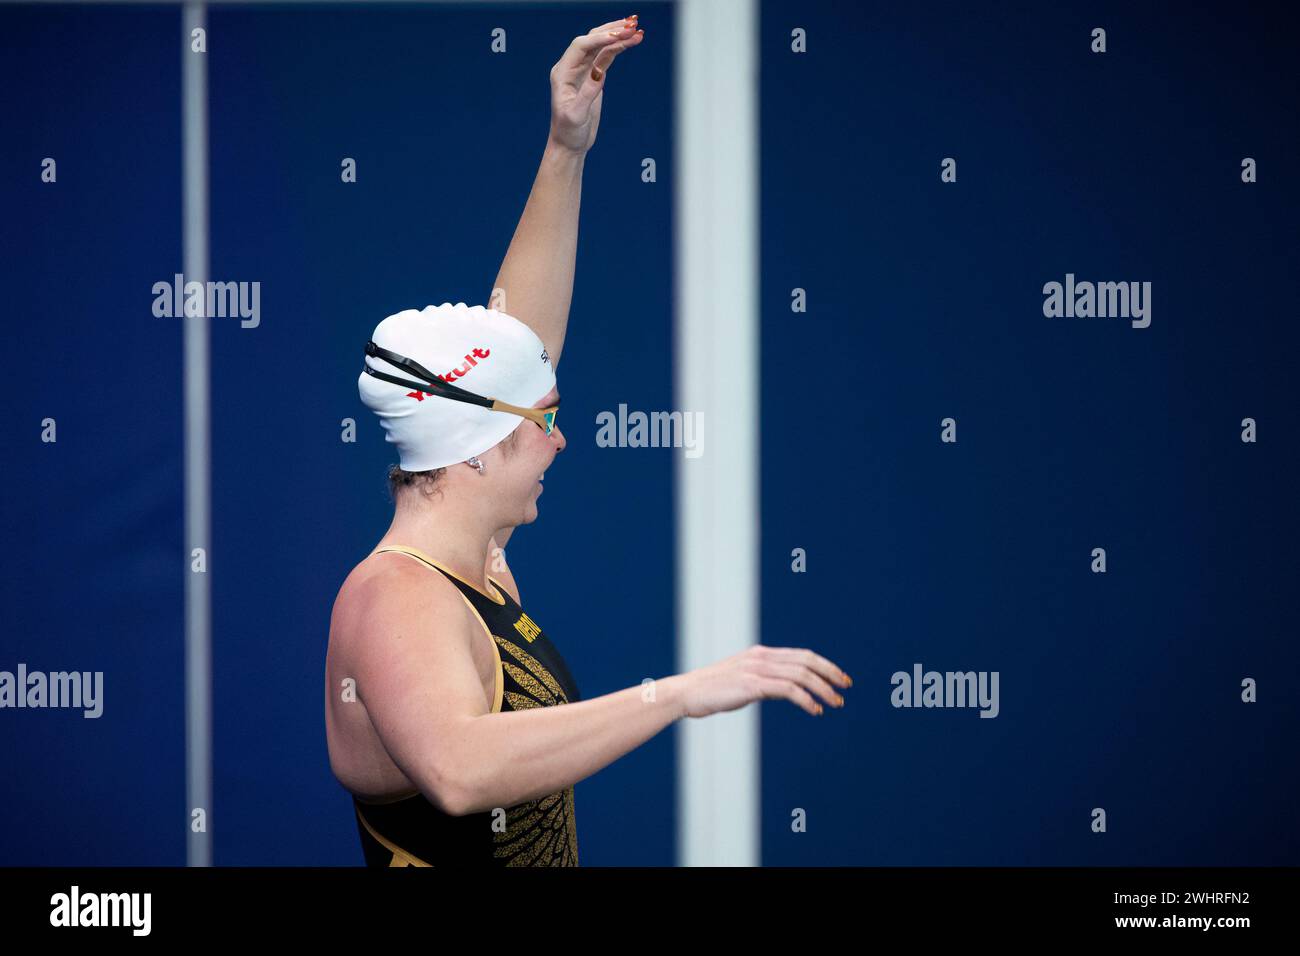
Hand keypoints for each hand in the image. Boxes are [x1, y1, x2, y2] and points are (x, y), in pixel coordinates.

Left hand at [548, 14, 644, 154]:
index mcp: (562, 73)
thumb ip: (587, 93)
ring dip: (618, 36)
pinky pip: (606, 56)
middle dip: (611, 31)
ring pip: (601, 46)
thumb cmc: (568, 132)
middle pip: (592, 40)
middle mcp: (571, 67)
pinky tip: (632, 41)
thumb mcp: (576, 115)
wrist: (570, 144)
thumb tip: (600, 72)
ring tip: (637, 29)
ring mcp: (583, 70)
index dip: (600, 39)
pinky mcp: (594, 76)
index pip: (581, 46)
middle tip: (632, 26)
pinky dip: (619, 48)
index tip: (618, 36)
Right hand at [676, 645, 851, 718]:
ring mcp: (757, 670)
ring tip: (835, 703)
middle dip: (830, 673)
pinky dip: (806, 699)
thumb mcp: (741, 681)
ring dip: (823, 689)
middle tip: (846, 687)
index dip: (824, 665)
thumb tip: (784, 691)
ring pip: (801, 675)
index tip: (839, 678)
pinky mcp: (752, 685)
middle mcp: (761, 657)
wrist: (686, 693)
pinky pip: (788, 690)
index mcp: (760, 654)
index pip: (801, 655)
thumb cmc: (710, 691)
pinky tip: (815, 710)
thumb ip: (763, 681)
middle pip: (806, 660)